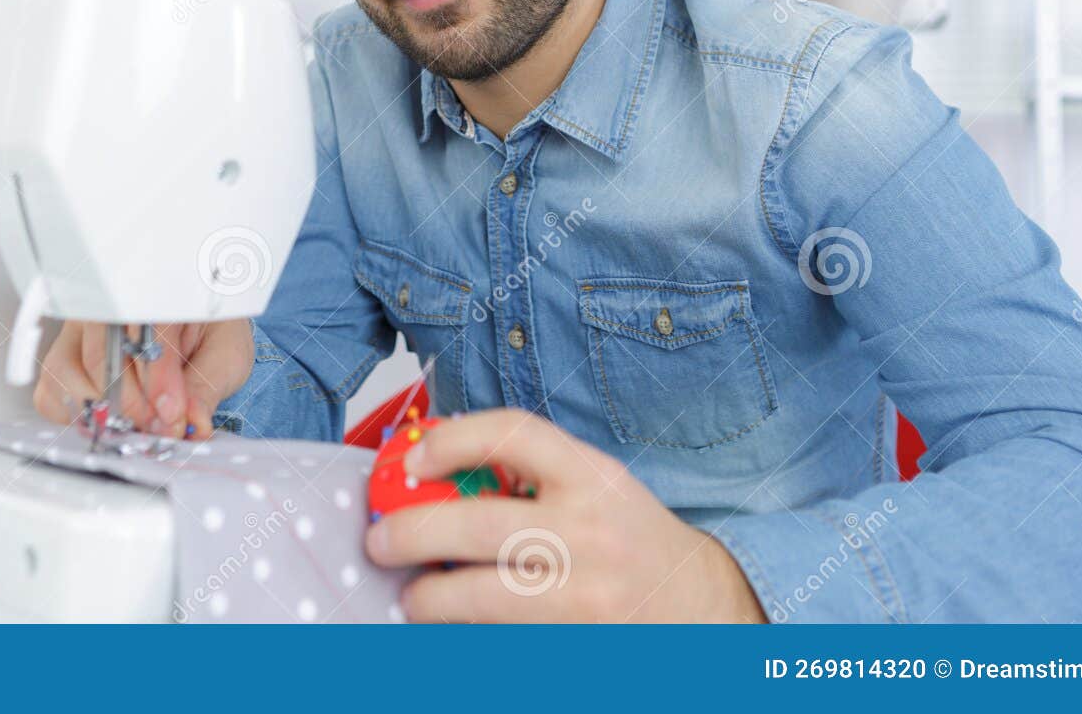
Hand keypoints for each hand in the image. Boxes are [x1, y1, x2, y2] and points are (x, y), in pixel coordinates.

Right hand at [31, 318, 253, 438]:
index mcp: (154, 290)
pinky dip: (76, 417)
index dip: (159, 378)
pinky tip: (111, 422)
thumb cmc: (208, 333)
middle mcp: (107, 305)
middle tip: (161, 429)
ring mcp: (79, 331)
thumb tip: (194, 421)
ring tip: (138, 429)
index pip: (146, 329)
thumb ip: (208, 386)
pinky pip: (50, 392)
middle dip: (133, 403)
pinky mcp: (63, 360)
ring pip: (67, 373)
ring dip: (103, 411)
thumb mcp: (225, 354)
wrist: (196, 328)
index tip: (173, 414)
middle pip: (101, 354)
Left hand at [364, 408, 766, 622]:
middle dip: (412, 533)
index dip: (451, 440)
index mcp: (592, 476)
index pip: (513, 434)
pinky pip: (504, 643)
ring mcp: (587, 597)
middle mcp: (591, 533)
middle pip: (479, 527)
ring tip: (413, 596)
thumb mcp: (592, 485)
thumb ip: (526, 475)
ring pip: (482, 600)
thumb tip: (429, 476)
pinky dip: (469, 638)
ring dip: (431, 598)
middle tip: (380, 542)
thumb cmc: (630, 538)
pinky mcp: (579, 647)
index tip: (412, 460)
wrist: (700, 606)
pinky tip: (455, 631)